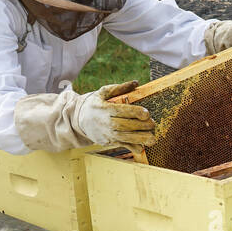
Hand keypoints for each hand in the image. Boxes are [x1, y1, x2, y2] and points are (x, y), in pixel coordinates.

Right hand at [13, 80, 156, 151]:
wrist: (78, 118)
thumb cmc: (95, 103)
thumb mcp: (103, 92)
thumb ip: (119, 88)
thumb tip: (136, 83)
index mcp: (105, 108)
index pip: (121, 110)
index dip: (135, 112)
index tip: (147, 113)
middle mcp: (105, 122)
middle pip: (125, 125)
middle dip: (140, 126)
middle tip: (153, 124)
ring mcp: (106, 133)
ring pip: (124, 137)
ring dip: (139, 139)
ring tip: (152, 139)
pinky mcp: (107, 141)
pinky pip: (121, 144)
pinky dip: (131, 147)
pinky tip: (141, 147)